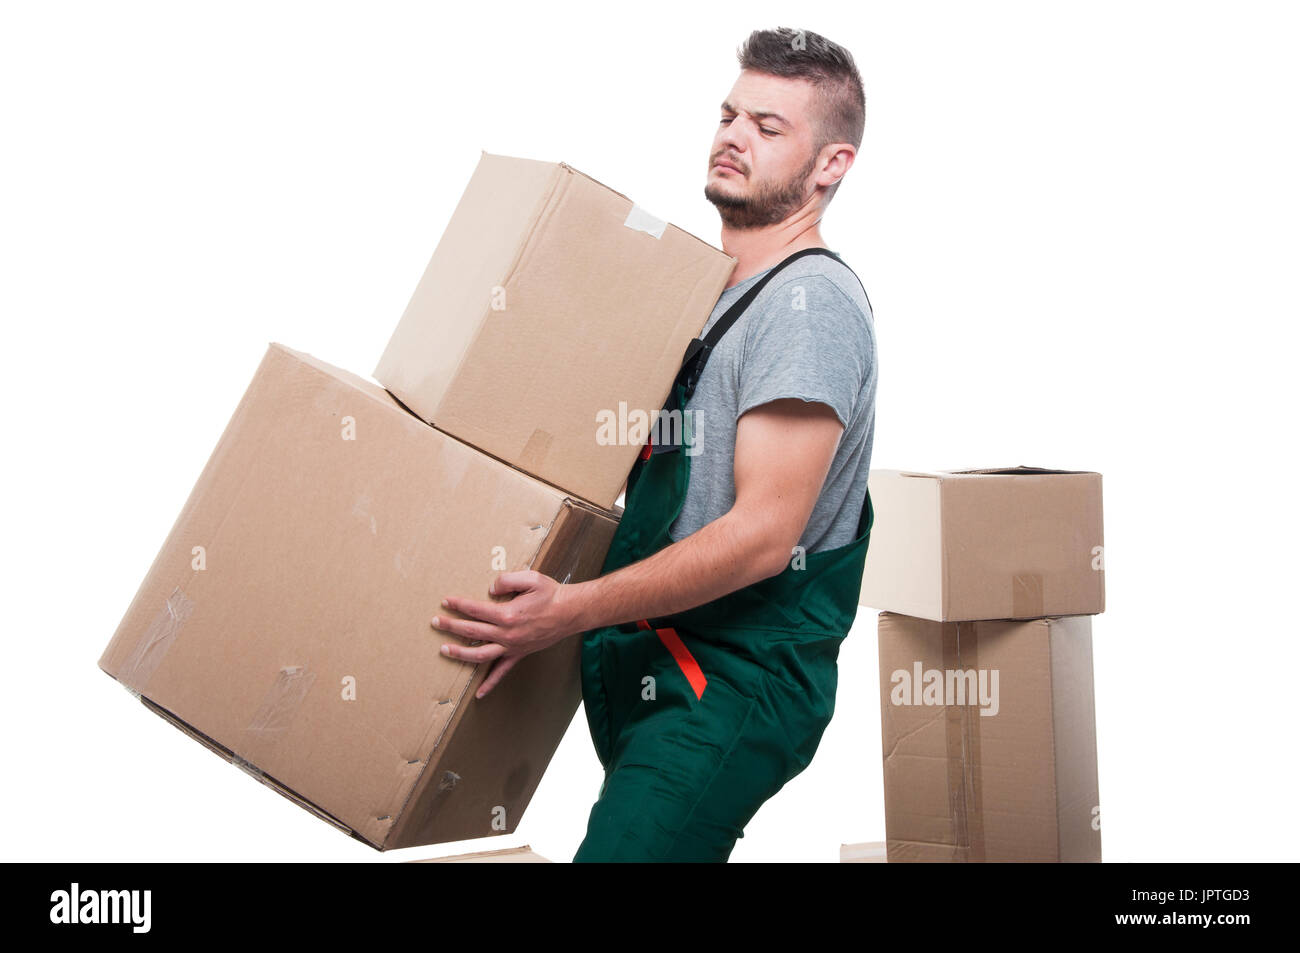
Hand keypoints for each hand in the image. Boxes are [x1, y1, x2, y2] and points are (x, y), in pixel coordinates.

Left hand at [431, 570, 576, 698]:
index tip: (446, 602)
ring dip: (460, 654)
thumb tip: (490, 589)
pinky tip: (478, 693)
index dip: (458, 605)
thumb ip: (507, 581)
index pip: (475, 610)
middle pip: (472, 632)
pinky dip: (490, 684)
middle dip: (451, 626)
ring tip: (444, 650)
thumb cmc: (551, 594)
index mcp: (508, 614)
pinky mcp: (519, 654)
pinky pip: (502, 672)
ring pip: (480, 655)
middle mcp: (507, 634)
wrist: (570, 612)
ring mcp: (512, 647)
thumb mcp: (530, 578)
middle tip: (436, 622)